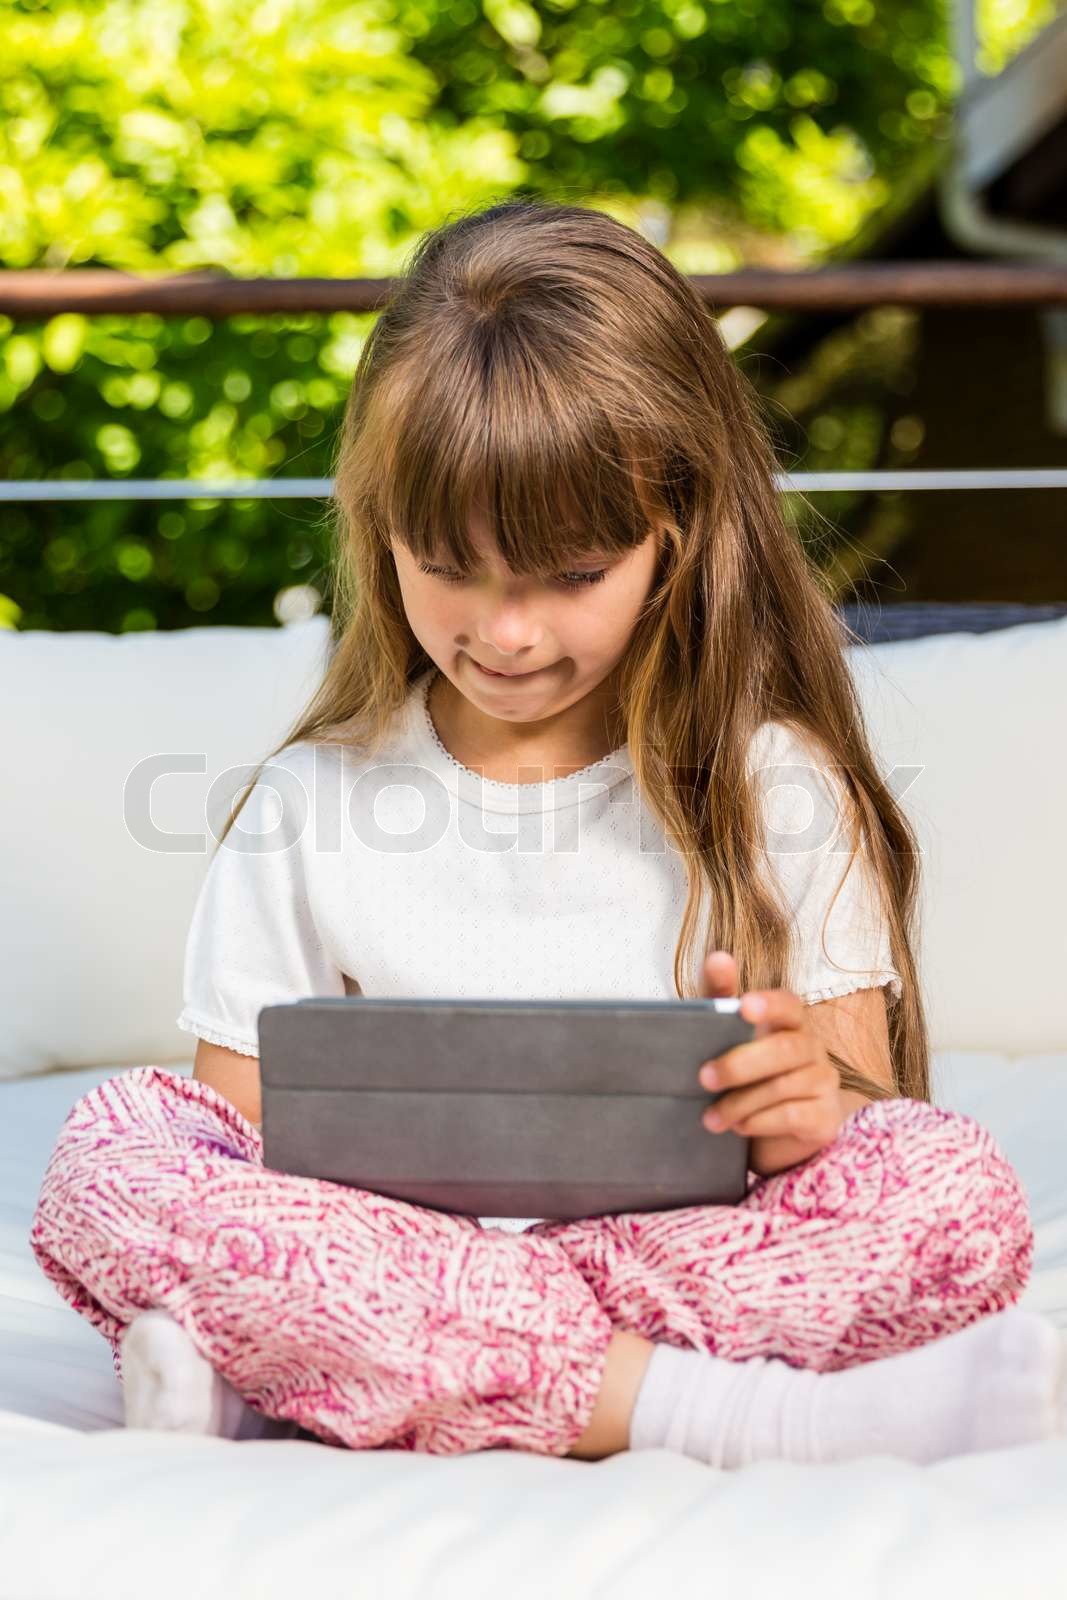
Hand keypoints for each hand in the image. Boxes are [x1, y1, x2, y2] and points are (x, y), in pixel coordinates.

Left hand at [699, 951, 846, 1177]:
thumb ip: (721, 998)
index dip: (769, 1004)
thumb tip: (718, 957)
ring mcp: (824, 1083)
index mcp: (790, 1023)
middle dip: (740, 1064)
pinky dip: (760, 1121)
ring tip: (710, 1117)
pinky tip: (739, 1127)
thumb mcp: (728, 1036)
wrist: (772, 1133)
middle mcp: (813, 1049)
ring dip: (740, 1102)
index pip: (789, 1004)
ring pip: (784, 1087)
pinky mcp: (826, 1118)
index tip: (744, 1007)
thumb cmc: (747, 1075)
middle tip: (704, 1078)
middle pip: (784, 1049)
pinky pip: (793, 1115)